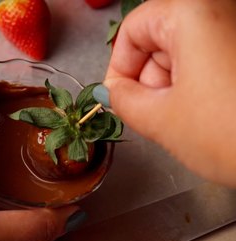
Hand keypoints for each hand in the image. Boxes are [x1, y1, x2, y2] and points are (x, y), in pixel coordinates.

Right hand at [104, 0, 235, 186]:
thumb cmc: (231, 134)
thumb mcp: (160, 119)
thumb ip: (121, 101)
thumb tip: (112, 91)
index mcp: (191, 12)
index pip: (132, 29)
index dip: (119, 66)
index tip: (120, 96)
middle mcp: (221, 9)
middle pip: (160, 39)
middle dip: (150, 79)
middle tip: (155, 113)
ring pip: (185, 50)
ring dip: (174, 85)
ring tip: (185, 118)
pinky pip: (211, 57)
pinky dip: (199, 83)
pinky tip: (207, 111)